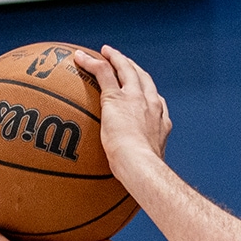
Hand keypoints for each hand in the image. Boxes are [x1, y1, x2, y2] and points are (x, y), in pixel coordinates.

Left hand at [74, 45, 171, 173]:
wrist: (141, 166)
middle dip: (134, 68)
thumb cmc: (143, 176)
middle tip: (123, 62)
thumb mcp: (146, 171)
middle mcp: (152, 105)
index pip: (157, 102)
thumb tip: (131, 188)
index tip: (143, 93)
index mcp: (162, 123)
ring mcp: (136, 98)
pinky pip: (103, 72)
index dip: (149, 94)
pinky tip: (78, 57)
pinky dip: (91, 62)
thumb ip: (140, 171)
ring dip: (115, 58)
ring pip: (126, 69)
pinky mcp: (117, 97)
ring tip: (105, 52)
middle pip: (143, 78)